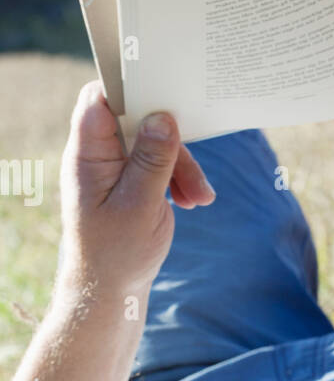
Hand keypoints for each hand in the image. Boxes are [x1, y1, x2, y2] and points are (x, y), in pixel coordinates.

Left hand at [58, 81, 214, 300]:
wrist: (111, 292)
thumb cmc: (118, 254)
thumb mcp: (140, 205)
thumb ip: (153, 159)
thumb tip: (163, 117)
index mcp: (88, 155)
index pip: (101, 99)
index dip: (131, 88)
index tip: (166, 95)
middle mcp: (98, 156)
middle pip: (138, 122)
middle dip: (172, 142)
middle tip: (193, 171)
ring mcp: (114, 168)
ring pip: (154, 144)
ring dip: (181, 166)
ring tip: (199, 198)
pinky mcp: (131, 181)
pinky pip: (158, 164)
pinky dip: (178, 179)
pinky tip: (193, 201)